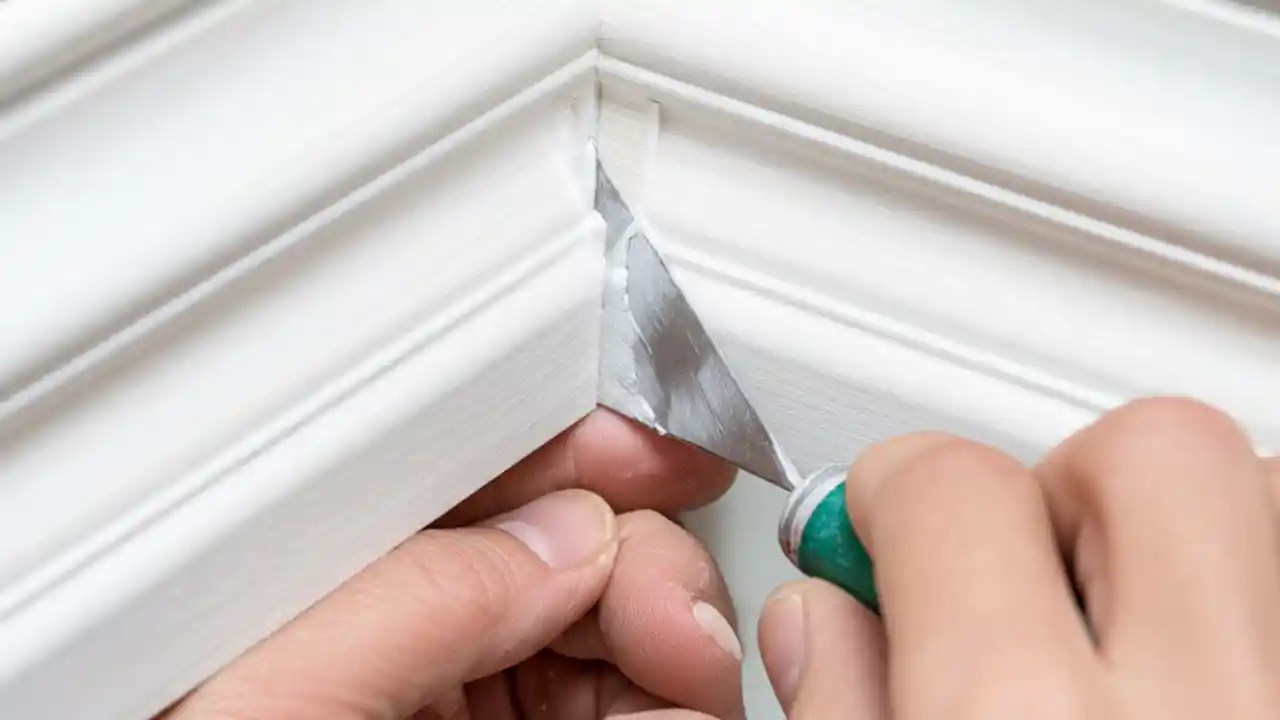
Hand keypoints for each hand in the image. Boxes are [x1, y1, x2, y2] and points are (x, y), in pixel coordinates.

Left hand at [162, 409, 743, 719]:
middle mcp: (419, 653)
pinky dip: (675, 713)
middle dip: (647, 572)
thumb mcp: (277, 709)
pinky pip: (635, 716)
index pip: (473, 485)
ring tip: (678, 697)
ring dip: (675, 655)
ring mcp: (483, 715)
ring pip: (621, 639)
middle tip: (677, 627)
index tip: (663, 459)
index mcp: (336, 605)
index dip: (577, 455)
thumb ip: (417, 598)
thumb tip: (561, 535)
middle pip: (571, 557)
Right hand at [759, 397, 1279, 717]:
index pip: (955, 489)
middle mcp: (1213, 708)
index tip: (884, 527)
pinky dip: (1250, 599)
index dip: (897, 493)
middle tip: (1018, 576)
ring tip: (1118, 639)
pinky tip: (1205, 673)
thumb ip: (843, 713)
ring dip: (1180, 542)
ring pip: (1264, 503)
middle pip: (1154, 452)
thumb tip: (824, 620)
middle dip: (1065, 481)